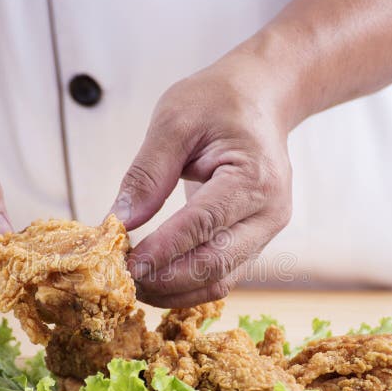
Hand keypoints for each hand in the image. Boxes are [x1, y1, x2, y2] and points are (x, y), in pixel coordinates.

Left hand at [110, 54, 292, 307]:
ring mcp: (266, 232)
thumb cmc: (219, 102)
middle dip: (165, 279)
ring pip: (220, 280)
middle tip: (122, 280)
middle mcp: (269, 212)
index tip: (125, 265)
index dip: (163, 250)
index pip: (203, 225)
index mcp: (254, 178)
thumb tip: (122, 220)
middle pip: (215, 264)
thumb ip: (148, 172)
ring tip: (134, 284)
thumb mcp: (175, 120)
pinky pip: (221, 275)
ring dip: (174, 291)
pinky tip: (155, 279)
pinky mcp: (254, 242)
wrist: (260, 100)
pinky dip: (187, 285)